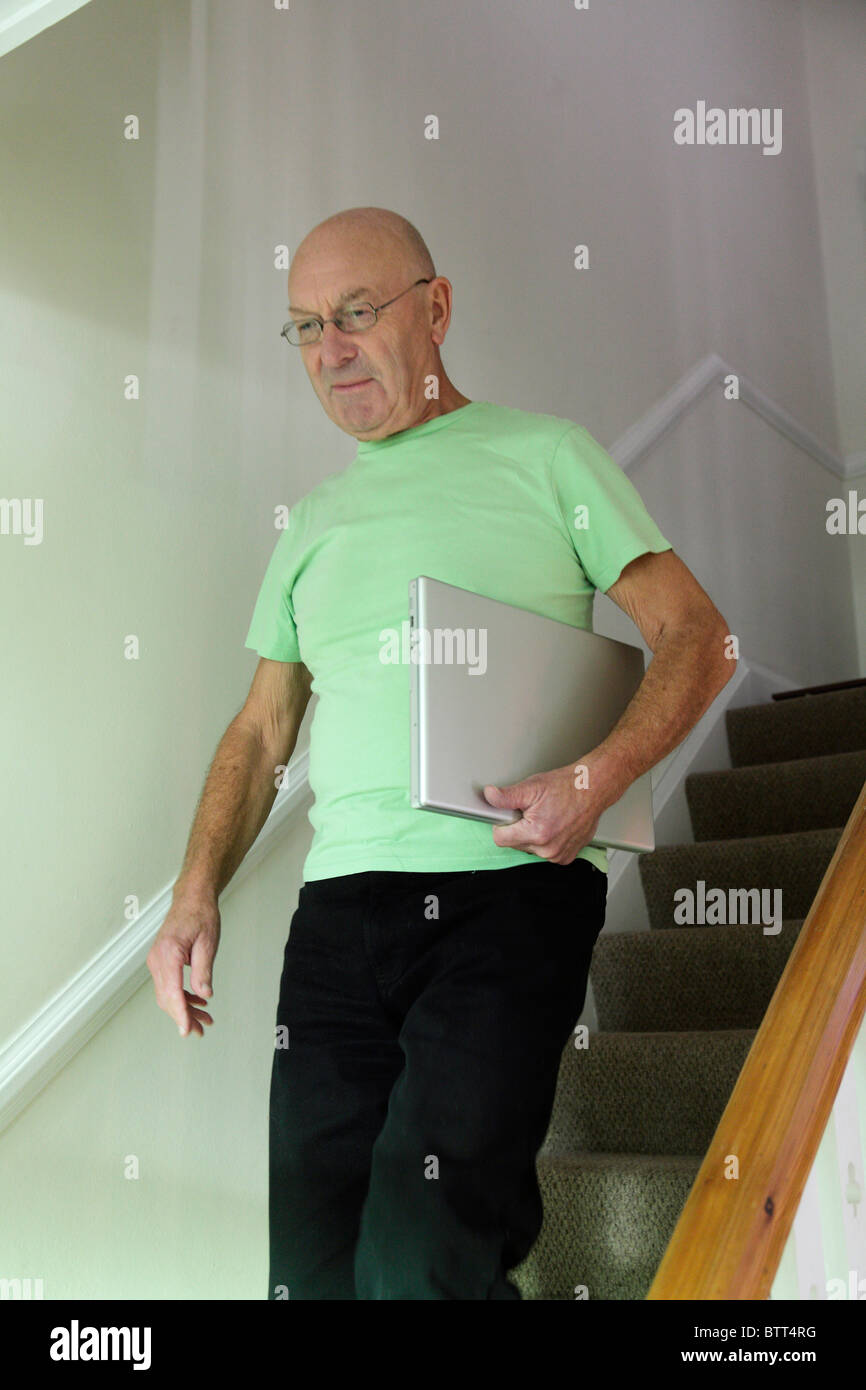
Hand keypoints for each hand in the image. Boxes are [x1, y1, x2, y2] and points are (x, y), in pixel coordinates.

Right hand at [146, 885, 220, 1037]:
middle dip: (183, 1016)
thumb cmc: (200, 915)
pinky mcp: (161, 961)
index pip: (172, 991)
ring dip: (184, 1009)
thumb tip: (204, 994)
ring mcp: (157, 961)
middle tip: (201, 1030)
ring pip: (167, 994)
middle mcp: (158, 959)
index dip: (180, 1014)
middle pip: (167, 997)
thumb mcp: (208, 943)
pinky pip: (168, 985)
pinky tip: (197, 1002)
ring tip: (204, 1019)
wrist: (191, 899)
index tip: (187, 1030)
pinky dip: (181, 997)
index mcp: (169, 953)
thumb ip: (203, 971)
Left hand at [482, 757, 610, 863]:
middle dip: (519, 829)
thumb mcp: (532, 787)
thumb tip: (489, 796)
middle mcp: (548, 849)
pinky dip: (547, 841)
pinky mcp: (567, 857)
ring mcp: (559, 855)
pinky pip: (546, 853)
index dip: (501, 825)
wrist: (592, 789)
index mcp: (536, 833)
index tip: (510, 816)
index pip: (500, 839)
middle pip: (515, 844)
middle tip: (532, 812)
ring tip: (546, 817)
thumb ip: (507, 796)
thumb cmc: (566, 787)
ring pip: (530, 849)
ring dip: (533, 836)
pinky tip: (555, 826)